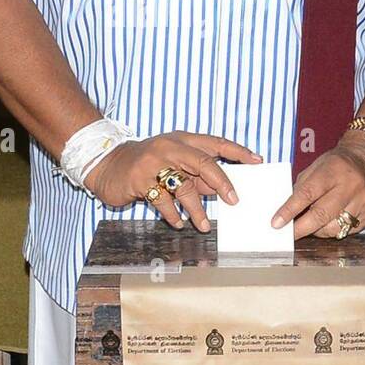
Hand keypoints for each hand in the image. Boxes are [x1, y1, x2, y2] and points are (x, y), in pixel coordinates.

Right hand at [85, 130, 262, 229]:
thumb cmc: (146, 164)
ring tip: (204, 225)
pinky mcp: (140, 179)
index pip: (216, 143)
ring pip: (183, 186)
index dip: (238, 151)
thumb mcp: (172, 162)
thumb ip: (195, 173)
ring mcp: (154, 162)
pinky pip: (162, 200)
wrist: (107, 165)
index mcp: (182, 139)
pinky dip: (173, 215)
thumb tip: (221, 189)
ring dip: (197, 209)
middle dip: (222, 183)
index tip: (257, 161)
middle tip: (234, 201)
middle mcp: (170, 147)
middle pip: (203, 162)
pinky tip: (178, 223)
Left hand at [271, 131, 364, 239]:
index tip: (276, 223)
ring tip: (311, 224)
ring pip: (334, 228)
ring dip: (317, 230)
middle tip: (288, 235)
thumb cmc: (337, 164)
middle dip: (301, 228)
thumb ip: (301, 187)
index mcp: (333, 170)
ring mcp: (363, 201)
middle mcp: (350, 186)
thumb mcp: (316, 166)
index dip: (289, 210)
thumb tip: (285, 212)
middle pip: (321, 215)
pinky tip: (330, 221)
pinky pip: (346, 231)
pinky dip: (333, 230)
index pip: (307, 194)